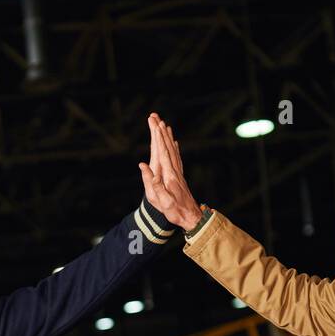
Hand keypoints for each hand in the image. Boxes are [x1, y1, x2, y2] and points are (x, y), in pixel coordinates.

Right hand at [139, 112, 203, 230]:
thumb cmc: (175, 211)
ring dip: (168, 137)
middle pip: (168, 147)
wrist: (191, 217)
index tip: (156, 124)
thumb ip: (153, 184)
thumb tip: (143, 166)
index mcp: (169, 176)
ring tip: (164, 125)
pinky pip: (177, 158)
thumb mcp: (162, 201)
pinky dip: (174, 147)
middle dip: (161, 132)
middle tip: (157, 118)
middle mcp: (175, 171)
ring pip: (173, 151)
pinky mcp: (180, 177)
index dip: (159, 138)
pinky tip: (174, 142)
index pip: (163, 153)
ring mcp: (179, 173)